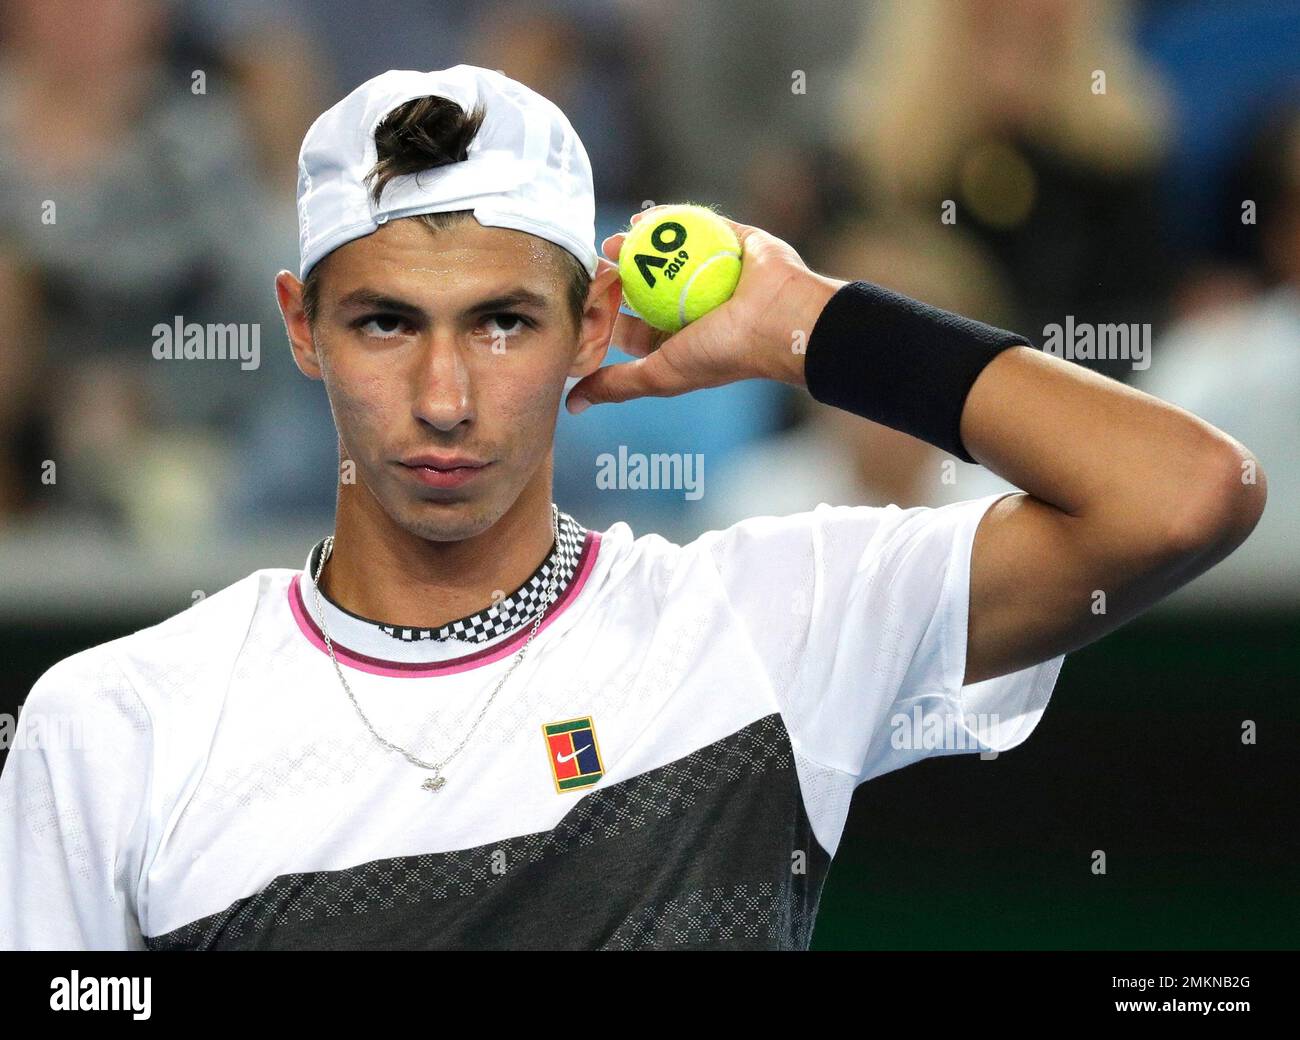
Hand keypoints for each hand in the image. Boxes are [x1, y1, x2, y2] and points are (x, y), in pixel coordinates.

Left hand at [565, 207, 844, 412]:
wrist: (780, 320)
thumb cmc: (723, 354)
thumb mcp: (660, 374)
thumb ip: (617, 386)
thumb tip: (571, 406)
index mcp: (681, 340)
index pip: (633, 324)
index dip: (608, 312)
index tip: (587, 298)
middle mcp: (697, 307)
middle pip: (647, 285)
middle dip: (619, 274)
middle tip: (597, 263)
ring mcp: (716, 272)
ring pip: (668, 253)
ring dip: (637, 245)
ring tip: (612, 239)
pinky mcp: (734, 241)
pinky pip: (697, 224)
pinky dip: (670, 218)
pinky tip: (641, 219)